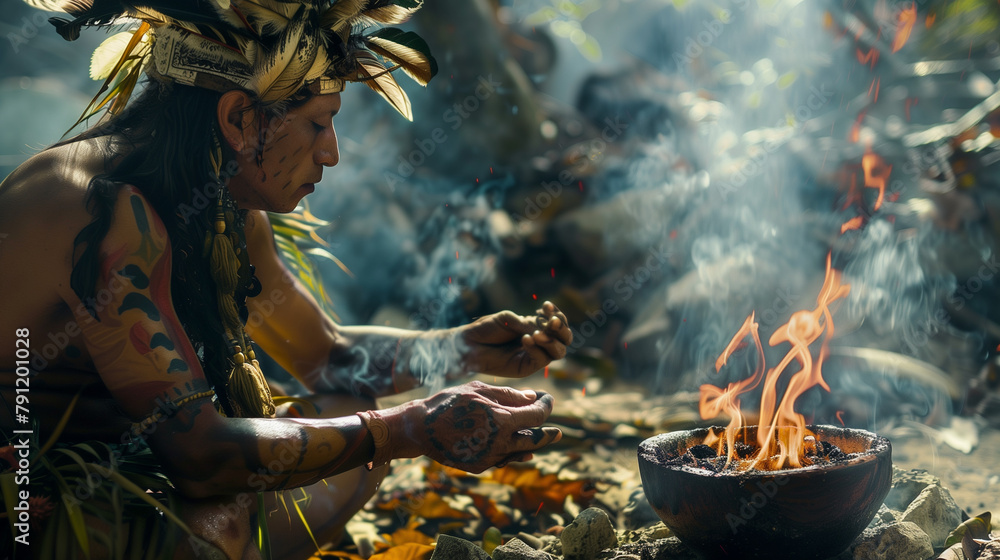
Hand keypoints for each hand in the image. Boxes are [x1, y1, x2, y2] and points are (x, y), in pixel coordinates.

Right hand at [382, 381, 562, 472]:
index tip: (548, 399)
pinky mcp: (480, 467)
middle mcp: (499, 443)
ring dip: (533, 446)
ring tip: (542, 439)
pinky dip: (515, 454)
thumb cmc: (448, 403)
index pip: (536, 416)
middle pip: (536, 441)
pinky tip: (522, 452)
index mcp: (501, 420)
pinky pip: (504, 460)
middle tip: (558, 431)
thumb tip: (533, 397)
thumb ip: (508, 394)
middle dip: (549, 434)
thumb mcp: (478, 389)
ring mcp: (490, 457)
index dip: (547, 407)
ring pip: (521, 453)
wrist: (419, 429)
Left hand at [459, 301, 571, 377]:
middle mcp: (539, 342)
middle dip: (561, 329)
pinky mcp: (527, 368)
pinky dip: (537, 349)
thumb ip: (527, 323)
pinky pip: (541, 360)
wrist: (469, 344)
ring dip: (551, 340)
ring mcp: (534, 355)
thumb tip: (545, 328)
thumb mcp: (509, 320)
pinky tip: (526, 339)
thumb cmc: (487, 328)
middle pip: (564, 339)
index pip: (557, 323)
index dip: (556, 314)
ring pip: (558, 351)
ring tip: (537, 334)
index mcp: (536, 327)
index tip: (546, 306)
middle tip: (552, 321)